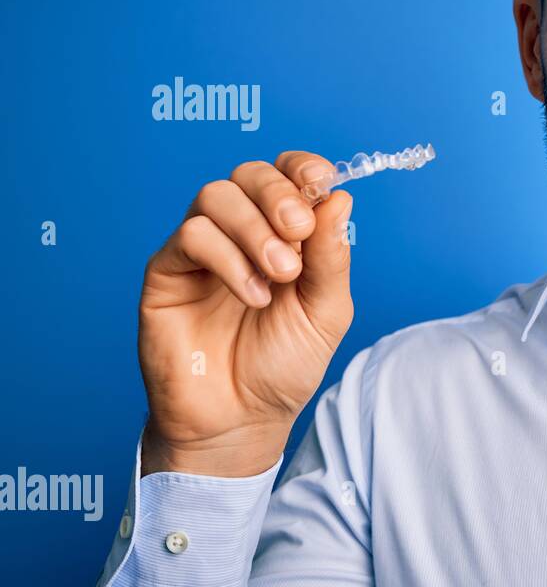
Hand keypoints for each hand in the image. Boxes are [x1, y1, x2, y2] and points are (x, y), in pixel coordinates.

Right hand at [137, 151, 353, 476]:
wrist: (242, 419)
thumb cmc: (283, 366)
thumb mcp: (326, 311)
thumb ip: (331, 257)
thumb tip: (339, 198)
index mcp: (282, 234)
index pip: (286, 174)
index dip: (302, 167)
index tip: (321, 181)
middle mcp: (240, 233)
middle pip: (249, 173)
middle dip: (279, 194)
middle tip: (298, 233)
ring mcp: (201, 250)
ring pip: (216, 195)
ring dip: (254, 229)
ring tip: (280, 275)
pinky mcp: (168, 272)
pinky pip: (192, 235)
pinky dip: (229, 258)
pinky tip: (253, 296)